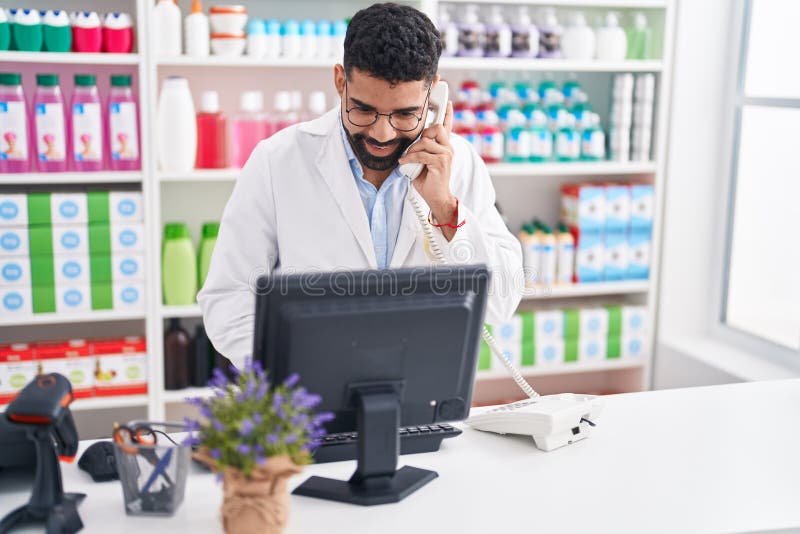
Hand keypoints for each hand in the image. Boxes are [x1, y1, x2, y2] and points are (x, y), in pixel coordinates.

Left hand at [399, 100, 457, 237]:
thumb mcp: (421, 159)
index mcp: (444, 145)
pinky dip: (411, 159)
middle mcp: (448, 147)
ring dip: (414, 150)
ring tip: (408, 159)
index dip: (447, 110)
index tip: (446, 96)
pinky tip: (405, 164)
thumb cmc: (426, 179)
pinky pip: (423, 154)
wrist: (435, 197)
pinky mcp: (441, 163)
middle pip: (436, 128)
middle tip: (412, 149)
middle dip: (421, 136)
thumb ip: (419, 147)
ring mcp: (446, 155)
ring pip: (427, 141)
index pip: (447, 123)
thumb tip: (410, 141)